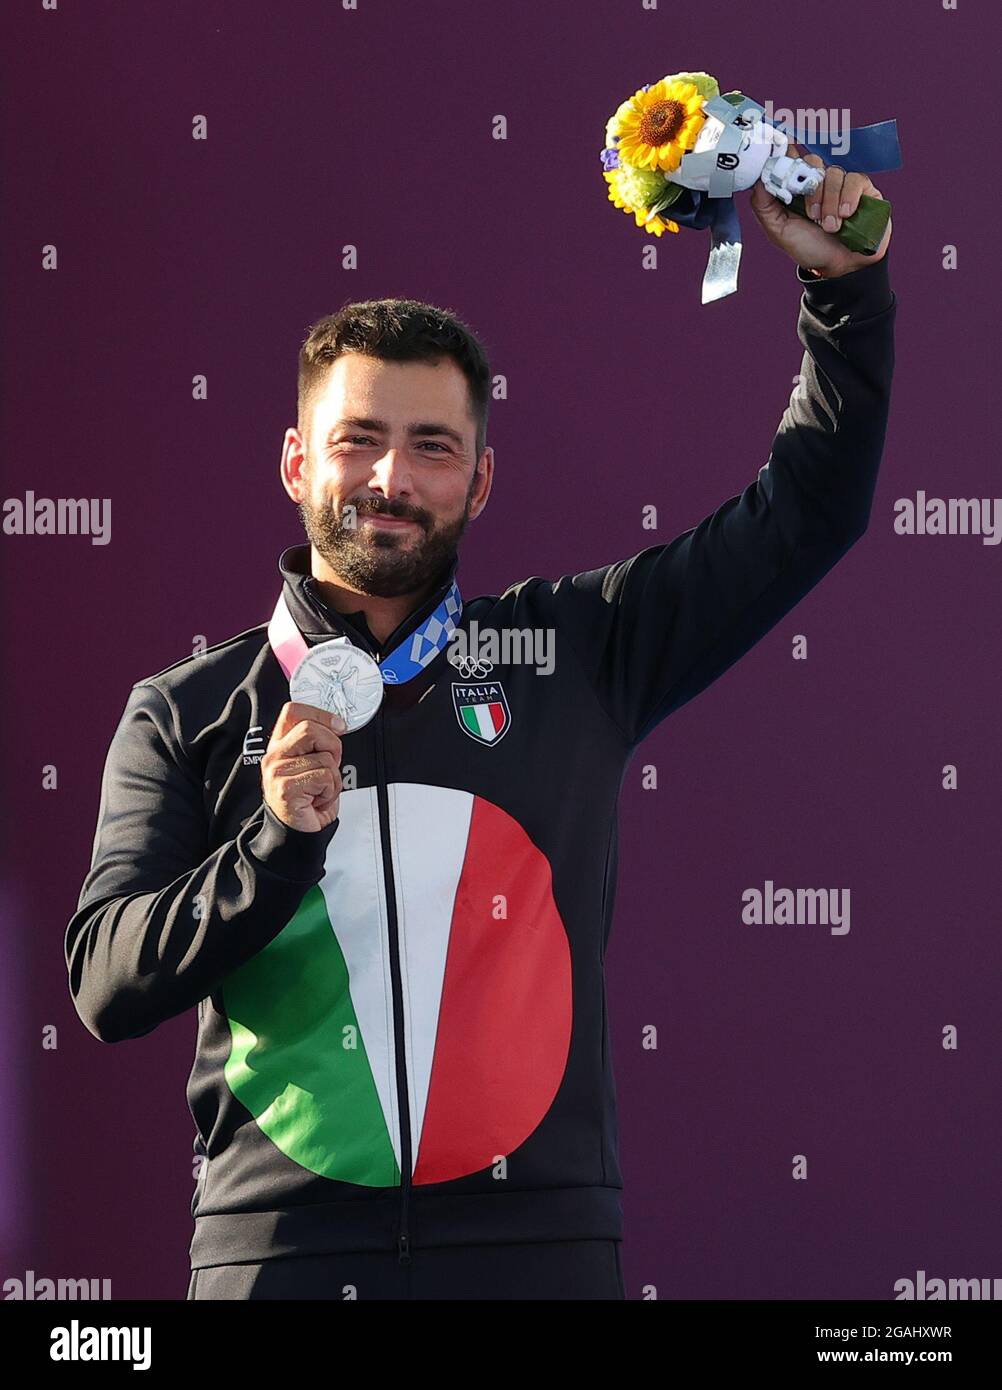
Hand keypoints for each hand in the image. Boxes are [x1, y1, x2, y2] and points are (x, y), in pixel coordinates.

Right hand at [261, 701, 346, 832]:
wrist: (297, 833)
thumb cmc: (307, 800)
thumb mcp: (311, 763)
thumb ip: (316, 742)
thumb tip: (337, 725)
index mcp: (280, 745)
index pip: (294, 711)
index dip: (320, 715)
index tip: (338, 726)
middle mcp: (274, 756)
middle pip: (310, 729)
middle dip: (332, 746)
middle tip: (330, 765)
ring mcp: (277, 772)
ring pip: (324, 757)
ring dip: (333, 777)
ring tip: (319, 789)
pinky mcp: (286, 788)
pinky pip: (324, 777)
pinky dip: (330, 791)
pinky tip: (317, 799)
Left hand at [750, 142, 891, 278]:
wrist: (839, 268)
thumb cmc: (809, 248)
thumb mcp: (778, 231)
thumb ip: (764, 205)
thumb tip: (759, 178)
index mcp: (796, 187)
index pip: (790, 158)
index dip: (787, 153)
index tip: (786, 155)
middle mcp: (818, 181)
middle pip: (812, 162)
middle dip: (811, 189)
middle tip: (812, 216)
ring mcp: (841, 183)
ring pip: (834, 174)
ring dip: (830, 203)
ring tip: (830, 227)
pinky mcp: (863, 189)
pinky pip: (856, 180)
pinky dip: (849, 198)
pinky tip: (847, 215)